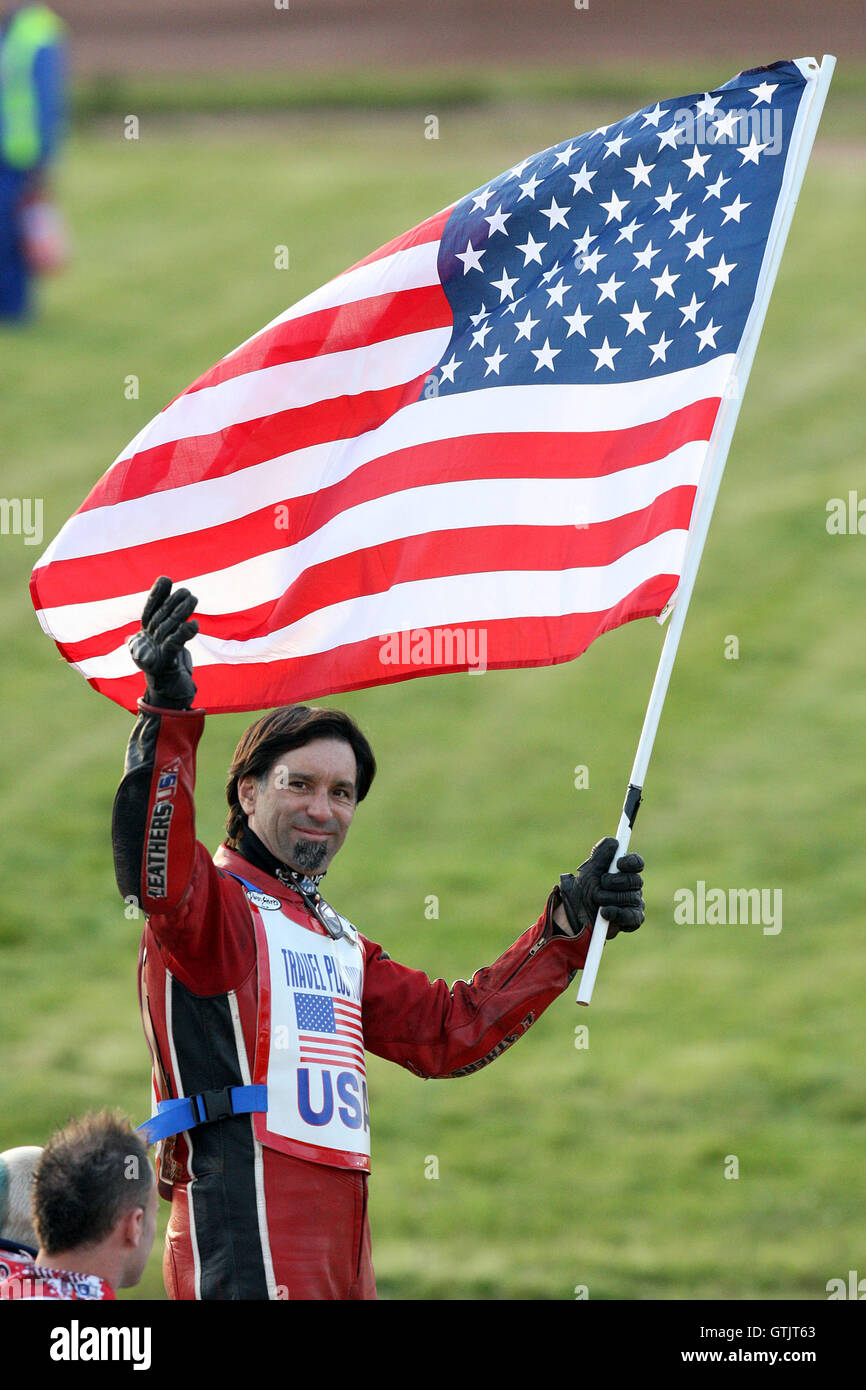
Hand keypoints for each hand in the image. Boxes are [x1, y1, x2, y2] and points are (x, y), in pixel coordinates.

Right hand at [128, 576, 198, 708]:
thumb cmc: (169, 670)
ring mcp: (153, 654)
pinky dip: (184, 633)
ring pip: (168, 627)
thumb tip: (161, 625)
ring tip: (193, 598)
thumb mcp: (166, 649)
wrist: (169, 696)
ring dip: (181, 612)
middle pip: (160, 617)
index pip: (149, 610)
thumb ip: (164, 634)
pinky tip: (194, 624)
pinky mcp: (163, 664)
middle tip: (187, 590)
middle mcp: (146, 643)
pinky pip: (174, 645)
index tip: (165, 579)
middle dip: (173, 601)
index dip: (157, 594)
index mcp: (145, 637)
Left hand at [557, 837, 644, 938]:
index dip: (630, 862)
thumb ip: (600, 855)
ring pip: (632, 897)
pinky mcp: (632, 920)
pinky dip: (616, 913)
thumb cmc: (582, 892)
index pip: (637, 863)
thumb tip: (614, 841)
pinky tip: (605, 912)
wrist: (574, 916)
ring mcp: (633, 903)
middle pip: (635, 880)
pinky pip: (632, 916)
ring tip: (597, 901)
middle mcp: (632, 886)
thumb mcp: (588, 871)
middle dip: (616, 881)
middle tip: (602, 883)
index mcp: (623, 872)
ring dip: (610, 898)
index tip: (618, 863)